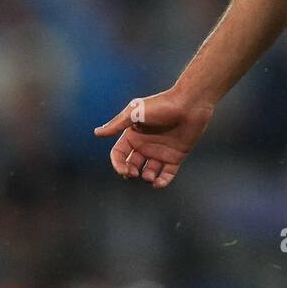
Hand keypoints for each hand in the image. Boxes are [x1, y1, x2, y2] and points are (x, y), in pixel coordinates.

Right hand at [94, 88, 213, 187]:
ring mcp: (160, 152)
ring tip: (149, 176)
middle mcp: (145, 145)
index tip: (124, 170)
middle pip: (131, 165)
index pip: (119, 154)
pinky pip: (167, 174)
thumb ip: (117, 124)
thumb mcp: (135, 112)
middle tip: (134, 173)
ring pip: (148, 172)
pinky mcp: (175, 157)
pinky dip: (162, 182)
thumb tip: (97, 133)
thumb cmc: (161, 105)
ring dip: (146, 177)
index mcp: (133, 135)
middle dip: (130, 172)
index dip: (118, 164)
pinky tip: (158, 183)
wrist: (189, 104)